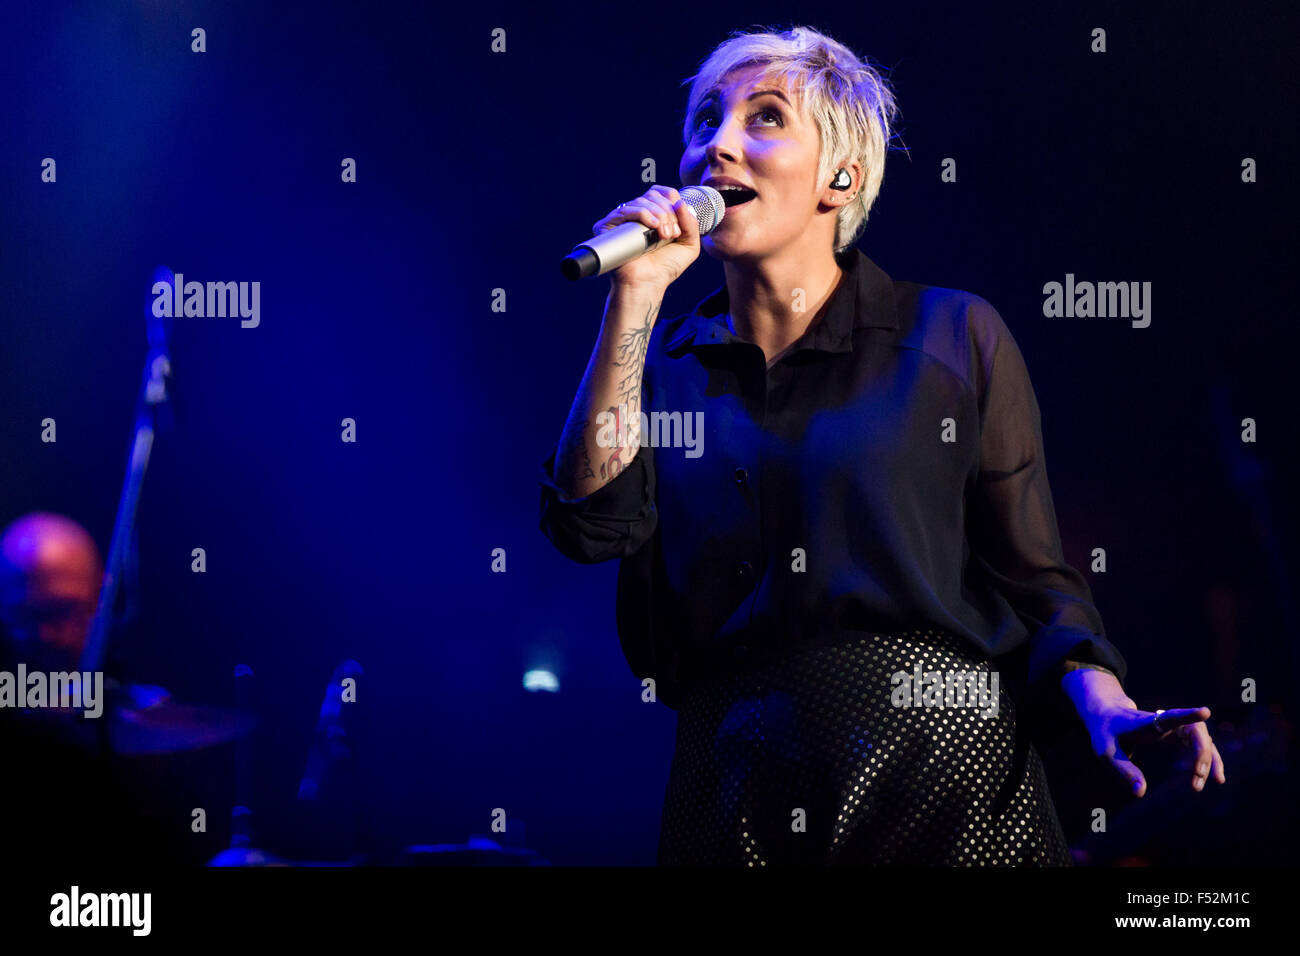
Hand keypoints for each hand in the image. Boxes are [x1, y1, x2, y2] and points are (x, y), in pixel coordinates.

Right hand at [592, 185, 701, 291]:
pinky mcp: (608, 226)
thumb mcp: (689, 245)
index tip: (678, 225)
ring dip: (658, 215)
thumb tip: (680, 201)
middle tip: (671, 234)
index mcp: (654, 214)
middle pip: (654, 195)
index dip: (674, 203)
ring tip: (663, 235)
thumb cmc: (665, 268)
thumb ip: (691, 223)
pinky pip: (625, 210)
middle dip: (667, 212)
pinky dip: (642, 214)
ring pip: (641, 201)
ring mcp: (622, 219)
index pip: (663, 193)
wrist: (647, 284)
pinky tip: (652, 226)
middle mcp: (637, 214)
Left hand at [1062, 669, 1226, 796]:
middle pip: (1194, 731)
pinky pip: (1201, 746)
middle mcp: (1164, 721)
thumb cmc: (1106, 732)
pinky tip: (1216, 778)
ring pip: (1202, 738)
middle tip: (1196, 778)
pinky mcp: (1178, 735)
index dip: (1187, 715)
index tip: (1206, 712)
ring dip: (1209, 759)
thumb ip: (1122, 770)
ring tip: (1208, 782)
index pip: (1169, 716)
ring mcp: (1174, 727)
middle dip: (1202, 753)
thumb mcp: (1105, 751)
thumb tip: (1140, 793)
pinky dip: (1210, 760)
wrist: (1108, 716)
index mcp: (1145, 722)